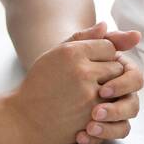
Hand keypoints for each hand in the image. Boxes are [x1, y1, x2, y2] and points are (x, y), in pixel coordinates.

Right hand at [9, 22, 139, 143]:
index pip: (109, 47)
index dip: (102, 57)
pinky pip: (114, 106)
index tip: (91, 64)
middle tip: (90, 81)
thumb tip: (105, 24)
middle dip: (107, 74)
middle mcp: (83, 71)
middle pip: (117, 67)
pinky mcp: (92, 116)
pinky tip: (91, 107)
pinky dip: (107, 107)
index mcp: (73, 52)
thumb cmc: (41, 82)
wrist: (24, 118)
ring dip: (109, 90)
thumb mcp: (56, 53)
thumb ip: (83, 37)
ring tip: (90, 93)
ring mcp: (89, 95)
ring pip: (118, 87)